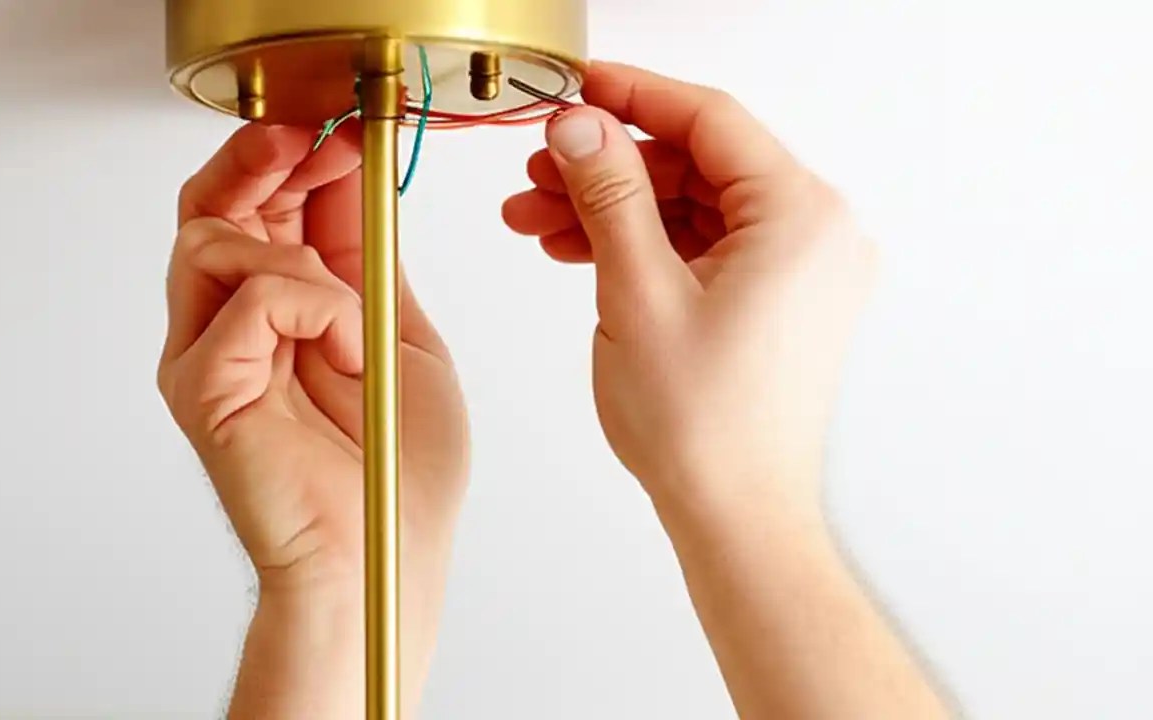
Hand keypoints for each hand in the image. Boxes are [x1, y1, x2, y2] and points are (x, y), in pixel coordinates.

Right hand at [157, 123, 467, 718]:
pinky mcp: (201, 386)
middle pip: (210, 207)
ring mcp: (208, 355)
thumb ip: (369, 261)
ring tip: (352, 316)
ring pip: (213, 238)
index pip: (260, 206)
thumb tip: (355, 181)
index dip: (293, 155)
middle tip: (305, 138)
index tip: (338, 128)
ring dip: (297, 253)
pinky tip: (344, 350)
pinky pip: (248, 297)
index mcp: (282, 312)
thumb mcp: (400, 335)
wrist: (387, 552)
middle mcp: (231, 327)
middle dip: (260, 159)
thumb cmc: (398, 468)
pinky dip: (311, 308)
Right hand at [504, 62, 947, 719]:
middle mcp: (815, 232)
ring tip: (541, 220)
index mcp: (801, 216)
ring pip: (693, 205)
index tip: (576, 89)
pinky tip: (581, 250)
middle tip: (538, 172)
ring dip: (616, 207)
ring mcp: (799, 267)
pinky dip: (645, 243)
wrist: (736, 514)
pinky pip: (705, 245)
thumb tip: (581, 126)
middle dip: (608, 166)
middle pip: (696, 163)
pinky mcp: (778, 297)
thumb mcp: (638, 291)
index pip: (709, 118)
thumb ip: (608, 193)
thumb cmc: (706, 427)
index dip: (631, 96)